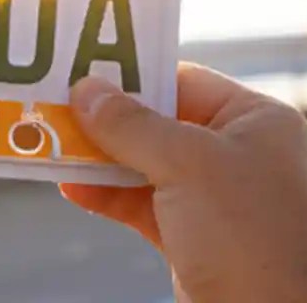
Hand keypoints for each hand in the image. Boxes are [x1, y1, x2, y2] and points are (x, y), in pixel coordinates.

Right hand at [61, 63, 306, 302]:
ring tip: (53, 145)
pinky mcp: (193, 234)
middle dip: (108, 120)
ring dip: (100, 159)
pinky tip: (72, 188)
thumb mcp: (185, 165)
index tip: (82, 73)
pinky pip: (142, 204)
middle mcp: (237, 151)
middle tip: (57, 107)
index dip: (133, 76)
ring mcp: (214, 196)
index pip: (184, 81)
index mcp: (254, 119)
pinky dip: (108, 196)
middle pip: (159, 122)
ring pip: (145, 165)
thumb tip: (85, 89)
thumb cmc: (246, 231)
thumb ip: (131, 126)